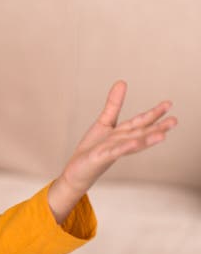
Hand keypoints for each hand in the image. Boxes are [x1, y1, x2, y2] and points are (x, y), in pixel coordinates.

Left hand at [49, 80, 177, 222]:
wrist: (77, 171)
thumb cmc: (92, 149)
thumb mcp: (104, 122)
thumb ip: (114, 104)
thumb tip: (122, 82)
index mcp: (122, 133)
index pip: (140, 122)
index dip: (153, 113)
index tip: (168, 104)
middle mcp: (120, 142)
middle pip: (140, 133)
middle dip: (157, 127)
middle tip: (175, 121)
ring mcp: (112, 151)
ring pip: (131, 144)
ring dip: (146, 140)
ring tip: (163, 134)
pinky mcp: (101, 158)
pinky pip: (114, 152)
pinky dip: (124, 148)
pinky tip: (134, 144)